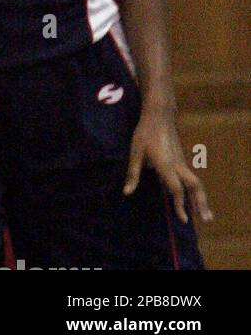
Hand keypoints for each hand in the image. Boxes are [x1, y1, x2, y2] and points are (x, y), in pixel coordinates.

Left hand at [124, 106, 211, 225]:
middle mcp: (178, 165)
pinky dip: (195, 190)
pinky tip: (192, 197)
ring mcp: (182, 162)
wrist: (159, 115)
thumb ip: (133, 173)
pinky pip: (191, 177)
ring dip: (201, 198)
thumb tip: (127, 192)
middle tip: (207, 220)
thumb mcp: (135, 152)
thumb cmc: (145, 133)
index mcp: (167, 165)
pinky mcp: (182, 159)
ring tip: (205, 214)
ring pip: (196, 182)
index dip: (180, 205)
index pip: (177, 189)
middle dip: (201, 204)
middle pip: (195, 187)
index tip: (184, 220)